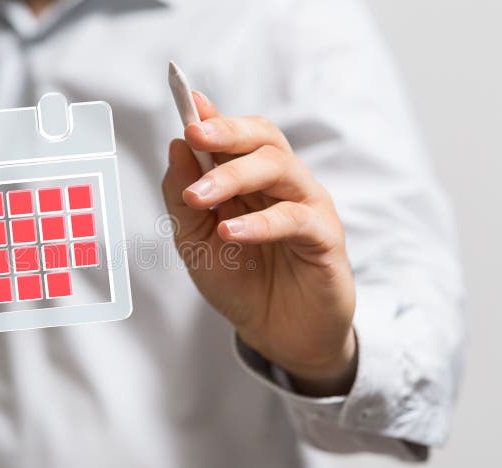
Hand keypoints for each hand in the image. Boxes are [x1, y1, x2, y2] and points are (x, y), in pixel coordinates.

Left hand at [162, 92, 356, 396]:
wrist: (275, 334)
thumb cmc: (240, 282)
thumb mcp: (194, 241)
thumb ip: (183, 196)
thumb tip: (176, 146)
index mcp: (251, 180)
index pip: (237, 135)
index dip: (213, 116)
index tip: (186, 100)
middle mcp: (282, 185)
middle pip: (264, 139)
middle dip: (227, 132)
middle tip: (193, 134)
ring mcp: (307, 206)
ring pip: (280, 168)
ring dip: (234, 177)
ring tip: (199, 196)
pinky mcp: (325, 238)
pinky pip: (295, 218)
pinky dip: (260, 223)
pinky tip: (229, 233)